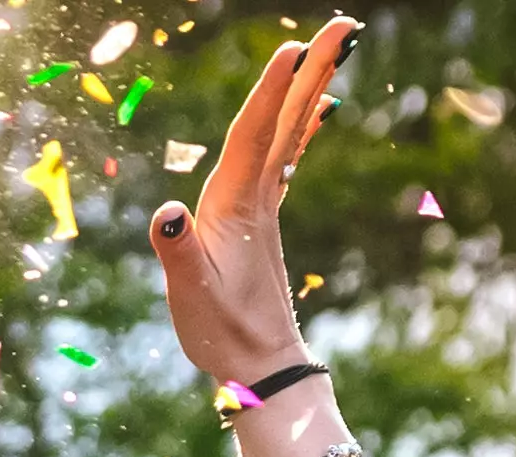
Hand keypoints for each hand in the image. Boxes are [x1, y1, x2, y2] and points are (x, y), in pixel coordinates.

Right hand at [152, 18, 352, 395]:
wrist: (258, 364)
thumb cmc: (219, 330)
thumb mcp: (189, 293)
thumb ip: (177, 251)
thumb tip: (169, 213)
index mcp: (236, 204)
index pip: (254, 134)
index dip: (273, 90)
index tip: (295, 47)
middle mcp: (257, 195)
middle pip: (287, 118)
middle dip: (314, 69)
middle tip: (346, 22)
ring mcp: (264, 204)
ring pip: (292, 130)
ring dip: (311, 85)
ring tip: (335, 47)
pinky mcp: (263, 216)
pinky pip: (287, 154)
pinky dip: (301, 123)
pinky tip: (318, 107)